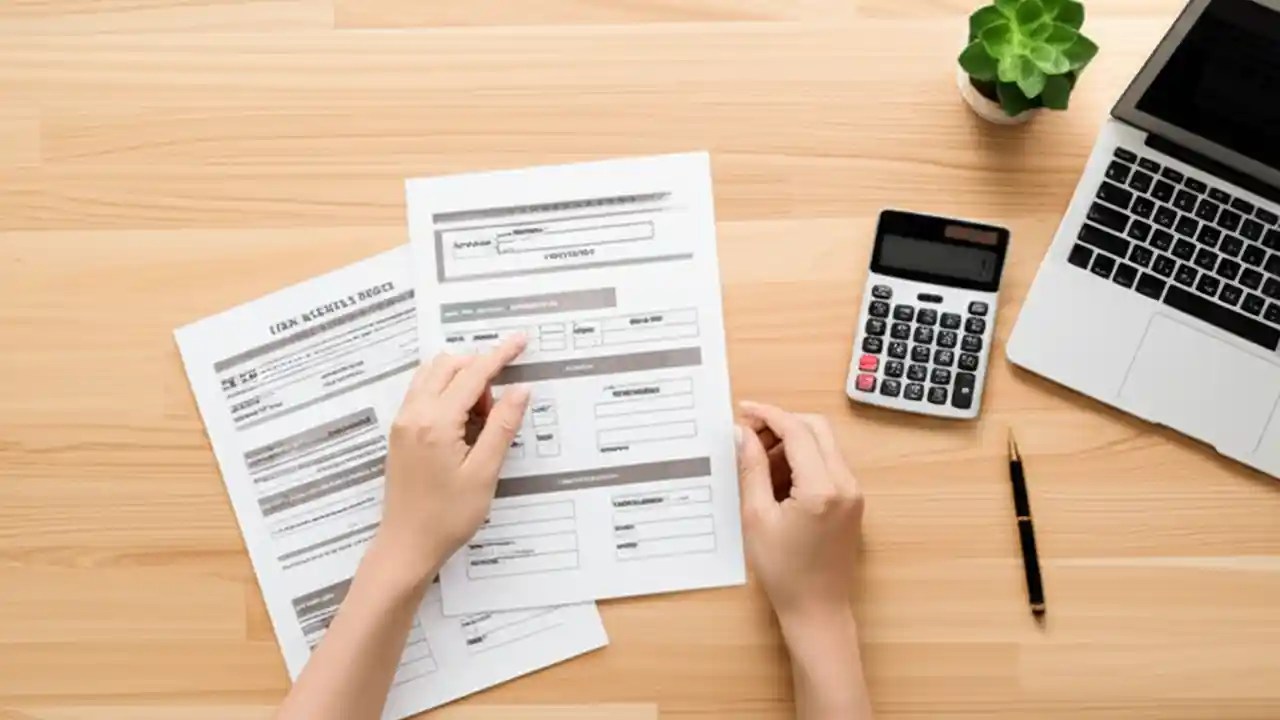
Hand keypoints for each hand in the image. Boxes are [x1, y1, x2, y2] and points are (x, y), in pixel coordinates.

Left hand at [377, 335, 530, 584]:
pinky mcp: (400, 433)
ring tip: (482, 420)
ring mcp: (403, 422)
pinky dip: (446, 394)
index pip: (473, 374)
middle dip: (480, 372)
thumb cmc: (447, 517)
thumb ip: (502, 427)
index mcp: (436, 422)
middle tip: (499, 411)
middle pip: (449, 366)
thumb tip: (519, 391)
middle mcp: (414, 414)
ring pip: (433, 376)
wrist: (406, 546)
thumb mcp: (484, 472)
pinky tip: (463, 425)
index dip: (500, 355)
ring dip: (461, 382)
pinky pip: (424, 394)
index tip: (520, 341)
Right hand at [736, 401, 864, 625]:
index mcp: (822, 488)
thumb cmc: (784, 572)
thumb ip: (751, 469)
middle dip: (781, 423)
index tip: (743, 410)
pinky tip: (778, 478)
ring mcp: (854, 492)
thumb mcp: (757, 517)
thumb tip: (741, 433)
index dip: (768, 414)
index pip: (797, 430)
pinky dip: (803, 459)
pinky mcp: (853, 500)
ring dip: (792, 441)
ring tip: (759, 462)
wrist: (818, 610)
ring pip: (823, 443)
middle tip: (749, 435)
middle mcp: (846, 484)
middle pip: (816, 428)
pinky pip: (828, 463)